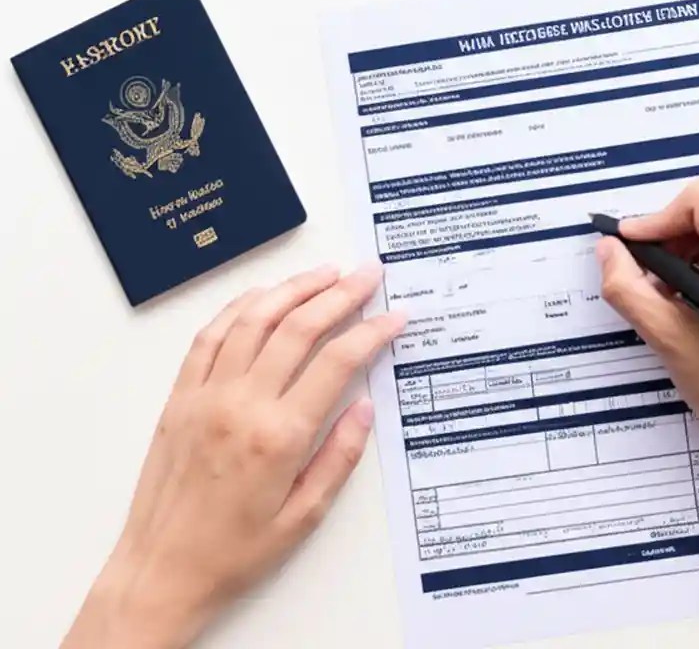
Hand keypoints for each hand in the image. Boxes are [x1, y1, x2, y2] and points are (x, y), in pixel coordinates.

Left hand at [61, 264, 404, 648]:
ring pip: (253, 320)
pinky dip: (240, 308)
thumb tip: (363, 408)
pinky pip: (210, 337)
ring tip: (324, 272)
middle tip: (367, 275)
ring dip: (292, 289)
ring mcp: (205, 395)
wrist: (161, 569)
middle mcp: (241, 405)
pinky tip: (263, 296)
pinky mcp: (179, 398)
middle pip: (298, 328)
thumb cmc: (234, 551)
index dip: (371, 332)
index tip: (394, 316)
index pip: (336, 363)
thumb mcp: (304, 516)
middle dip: (339, 294)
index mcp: (279, 436)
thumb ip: (338, 457)